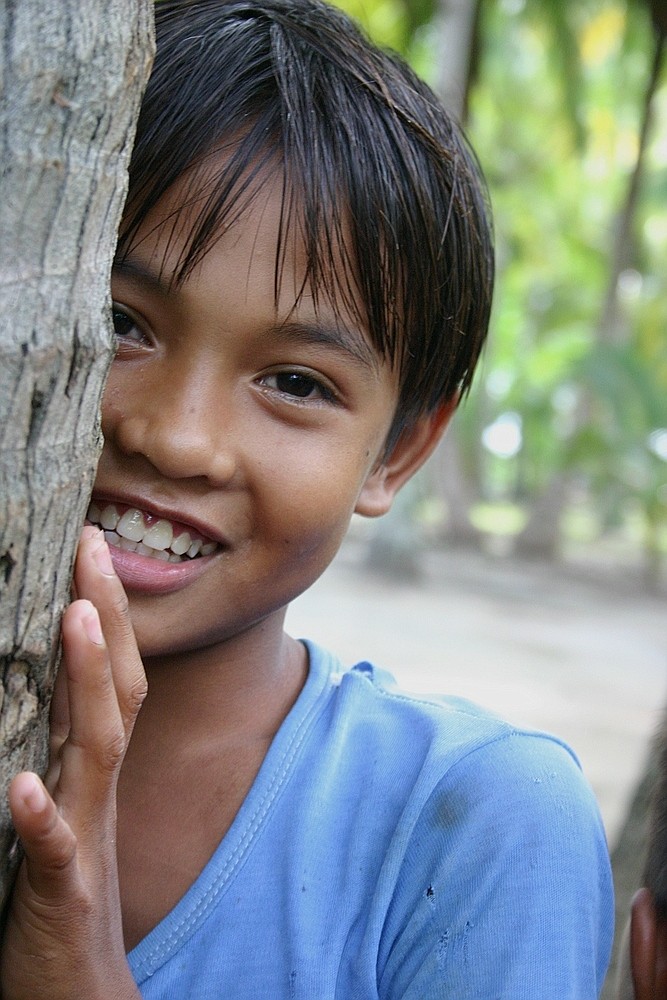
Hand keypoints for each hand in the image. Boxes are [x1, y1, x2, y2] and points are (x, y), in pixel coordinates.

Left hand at [1, 526, 146, 999]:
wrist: (79, 991)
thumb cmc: (61, 893)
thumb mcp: (59, 806)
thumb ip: (57, 750)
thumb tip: (44, 685)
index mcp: (91, 769)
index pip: (112, 676)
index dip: (109, 611)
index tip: (92, 548)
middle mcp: (96, 791)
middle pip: (117, 690)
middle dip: (109, 616)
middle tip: (94, 547)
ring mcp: (84, 837)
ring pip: (98, 749)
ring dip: (90, 682)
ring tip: (78, 620)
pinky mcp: (62, 891)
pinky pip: (54, 850)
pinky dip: (41, 814)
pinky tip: (21, 787)